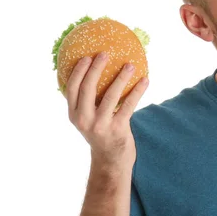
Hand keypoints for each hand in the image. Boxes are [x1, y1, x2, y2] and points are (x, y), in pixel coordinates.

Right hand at [66, 52, 148, 167]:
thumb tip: (95, 72)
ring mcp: (101, 125)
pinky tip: (145, 80)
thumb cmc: (101, 134)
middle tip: (105, 54)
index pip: (71, 89)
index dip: (78, 71)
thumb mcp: (87, 120)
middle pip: (87, 88)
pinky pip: (129, 105)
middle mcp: (84, 120)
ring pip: (111, 95)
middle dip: (95, 69)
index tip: (86, 57)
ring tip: (130, 65)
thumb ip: (87, 102)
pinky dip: (137, 91)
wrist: (111, 161)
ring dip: (121, 77)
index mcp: (74, 115)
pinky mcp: (118, 129)